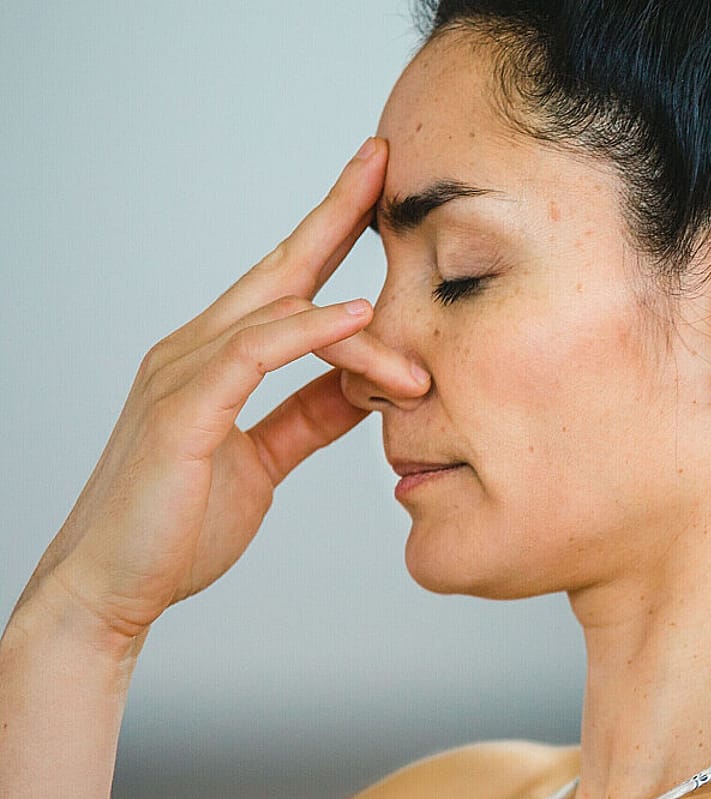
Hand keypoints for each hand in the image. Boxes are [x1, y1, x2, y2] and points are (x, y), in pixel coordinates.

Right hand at [18, 137, 421, 640]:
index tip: (381, 194)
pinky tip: (357, 318)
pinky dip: (309, 330)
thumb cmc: (180, 525)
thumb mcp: (266, 459)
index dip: (333, 232)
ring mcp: (182, 373)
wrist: (112, 589)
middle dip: (337, 209)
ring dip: (360, 326)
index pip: (287, 281)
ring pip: (280, 310)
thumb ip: (310, 416)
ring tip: (418, 359)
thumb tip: (367, 386)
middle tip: (386, 160)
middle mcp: (196, 350)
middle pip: (281, 263)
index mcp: (216, 359)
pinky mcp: (181, 409)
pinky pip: (255, 351)